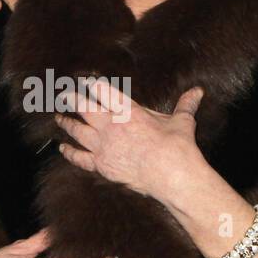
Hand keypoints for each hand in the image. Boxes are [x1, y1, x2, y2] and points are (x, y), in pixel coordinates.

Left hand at [56, 81, 204, 201]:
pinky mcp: (102, 166)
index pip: (102, 90)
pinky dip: (70, 152)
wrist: (172, 176)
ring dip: (66, 123)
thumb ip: (185, 105)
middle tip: (63, 95)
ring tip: (59, 117)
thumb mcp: (181, 121)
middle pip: (83, 107)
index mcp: (127, 110)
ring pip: (77, 131)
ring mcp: (103, 146)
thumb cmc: (177, 147)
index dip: (91, 84)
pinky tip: (63, 148)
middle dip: (71, 99)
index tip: (84, 80)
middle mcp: (110, 125)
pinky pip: (79, 158)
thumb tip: (198, 92)